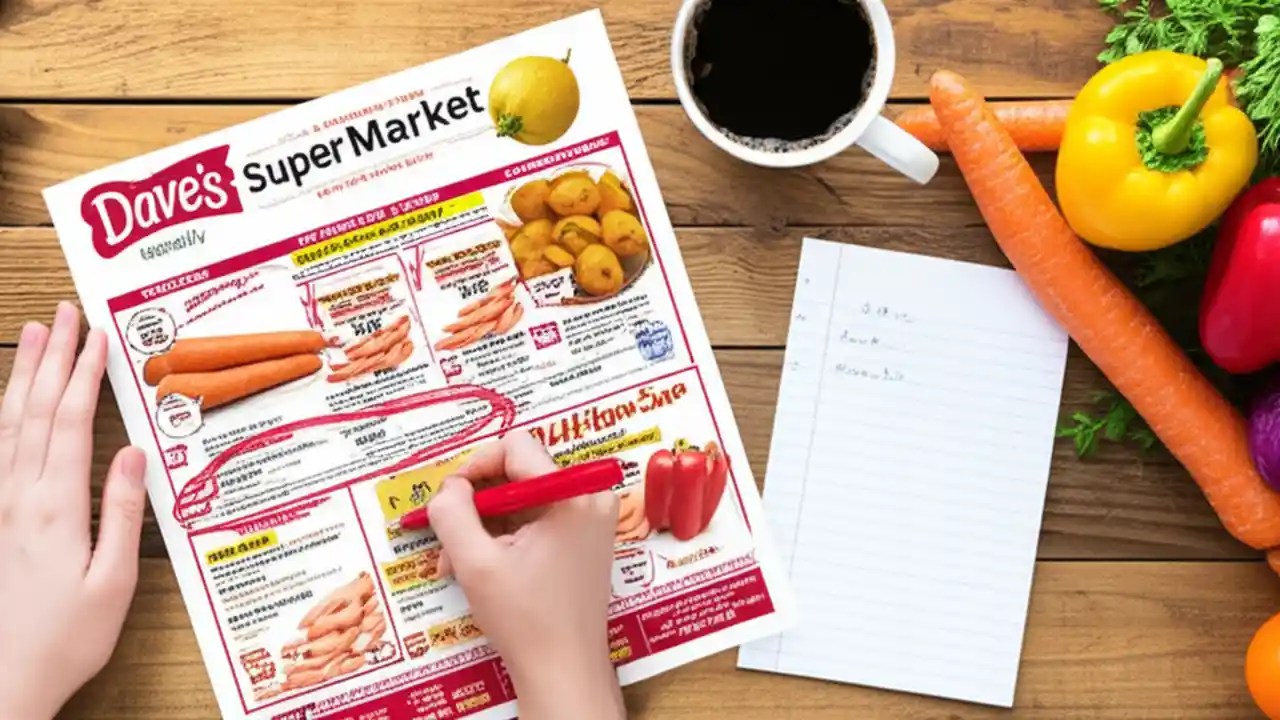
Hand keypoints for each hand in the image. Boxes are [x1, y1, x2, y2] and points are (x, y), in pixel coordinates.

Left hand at [0, 303, 147, 719]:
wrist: (5, 682)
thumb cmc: (65, 638)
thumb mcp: (113, 582)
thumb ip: (121, 513)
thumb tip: (132, 453)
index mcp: (55, 509)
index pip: (68, 424)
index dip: (83, 375)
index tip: (97, 335)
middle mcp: (20, 499)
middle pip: (34, 412)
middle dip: (51, 358)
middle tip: (63, 313)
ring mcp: (1, 508)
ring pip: (8, 426)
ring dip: (23, 377)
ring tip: (33, 337)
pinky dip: (5, 417)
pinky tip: (11, 403)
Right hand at [428, 432, 623, 719]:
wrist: (564, 669)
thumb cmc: (527, 622)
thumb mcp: (475, 564)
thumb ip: (452, 514)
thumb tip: (448, 487)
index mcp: (572, 495)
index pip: (515, 447)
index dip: (476, 466)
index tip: (452, 497)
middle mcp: (591, 497)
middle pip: (519, 471)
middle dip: (478, 504)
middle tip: (450, 536)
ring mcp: (592, 517)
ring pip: (524, 497)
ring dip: (487, 524)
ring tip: (459, 560)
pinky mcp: (586, 536)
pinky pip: (539, 517)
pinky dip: (507, 535)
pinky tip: (483, 565)